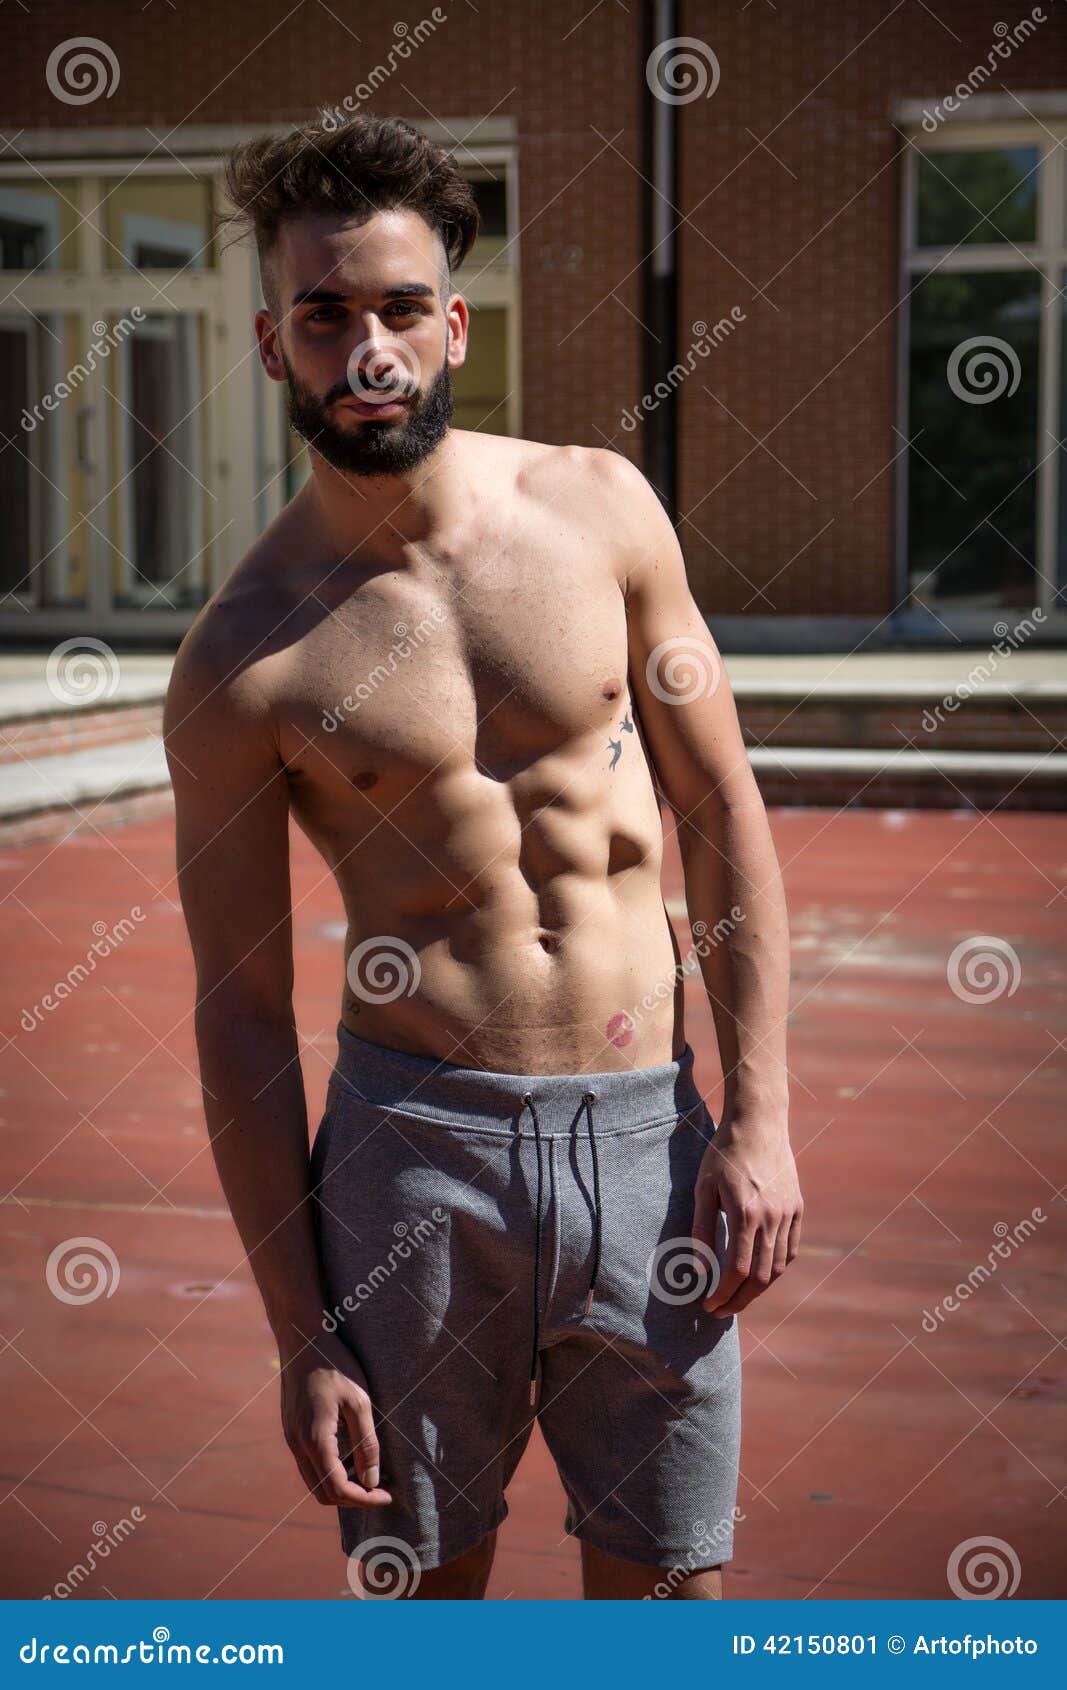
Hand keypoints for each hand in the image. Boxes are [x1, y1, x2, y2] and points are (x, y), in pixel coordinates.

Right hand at [279, 1329, 392, 1508]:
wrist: (302, 1338)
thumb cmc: (335, 1365)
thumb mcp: (360, 1402)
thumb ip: (366, 1444)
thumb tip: (372, 1481)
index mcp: (315, 1440)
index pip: (338, 1490)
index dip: (364, 1499)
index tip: (387, 1495)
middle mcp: (297, 1445)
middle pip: (322, 1493)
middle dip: (352, 1497)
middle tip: (380, 1488)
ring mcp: (291, 1438)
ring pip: (314, 1480)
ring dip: (340, 1485)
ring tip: (368, 1472)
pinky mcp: (291, 1429)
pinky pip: (309, 1463)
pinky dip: (330, 1470)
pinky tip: (350, 1455)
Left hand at [692, 1107, 802, 1317]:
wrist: (759, 1123)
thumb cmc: (723, 1153)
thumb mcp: (703, 1188)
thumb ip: (702, 1230)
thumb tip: (699, 1270)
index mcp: (746, 1214)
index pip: (737, 1270)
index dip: (723, 1294)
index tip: (708, 1306)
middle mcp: (772, 1218)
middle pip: (760, 1277)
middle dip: (739, 1300)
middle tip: (720, 1311)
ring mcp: (788, 1214)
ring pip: (777, 1267)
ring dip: (758, 1289)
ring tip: (738, 1297)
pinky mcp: (797, 1208)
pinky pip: (790, 1249)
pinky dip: (776, 1269)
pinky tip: (760, 1275)